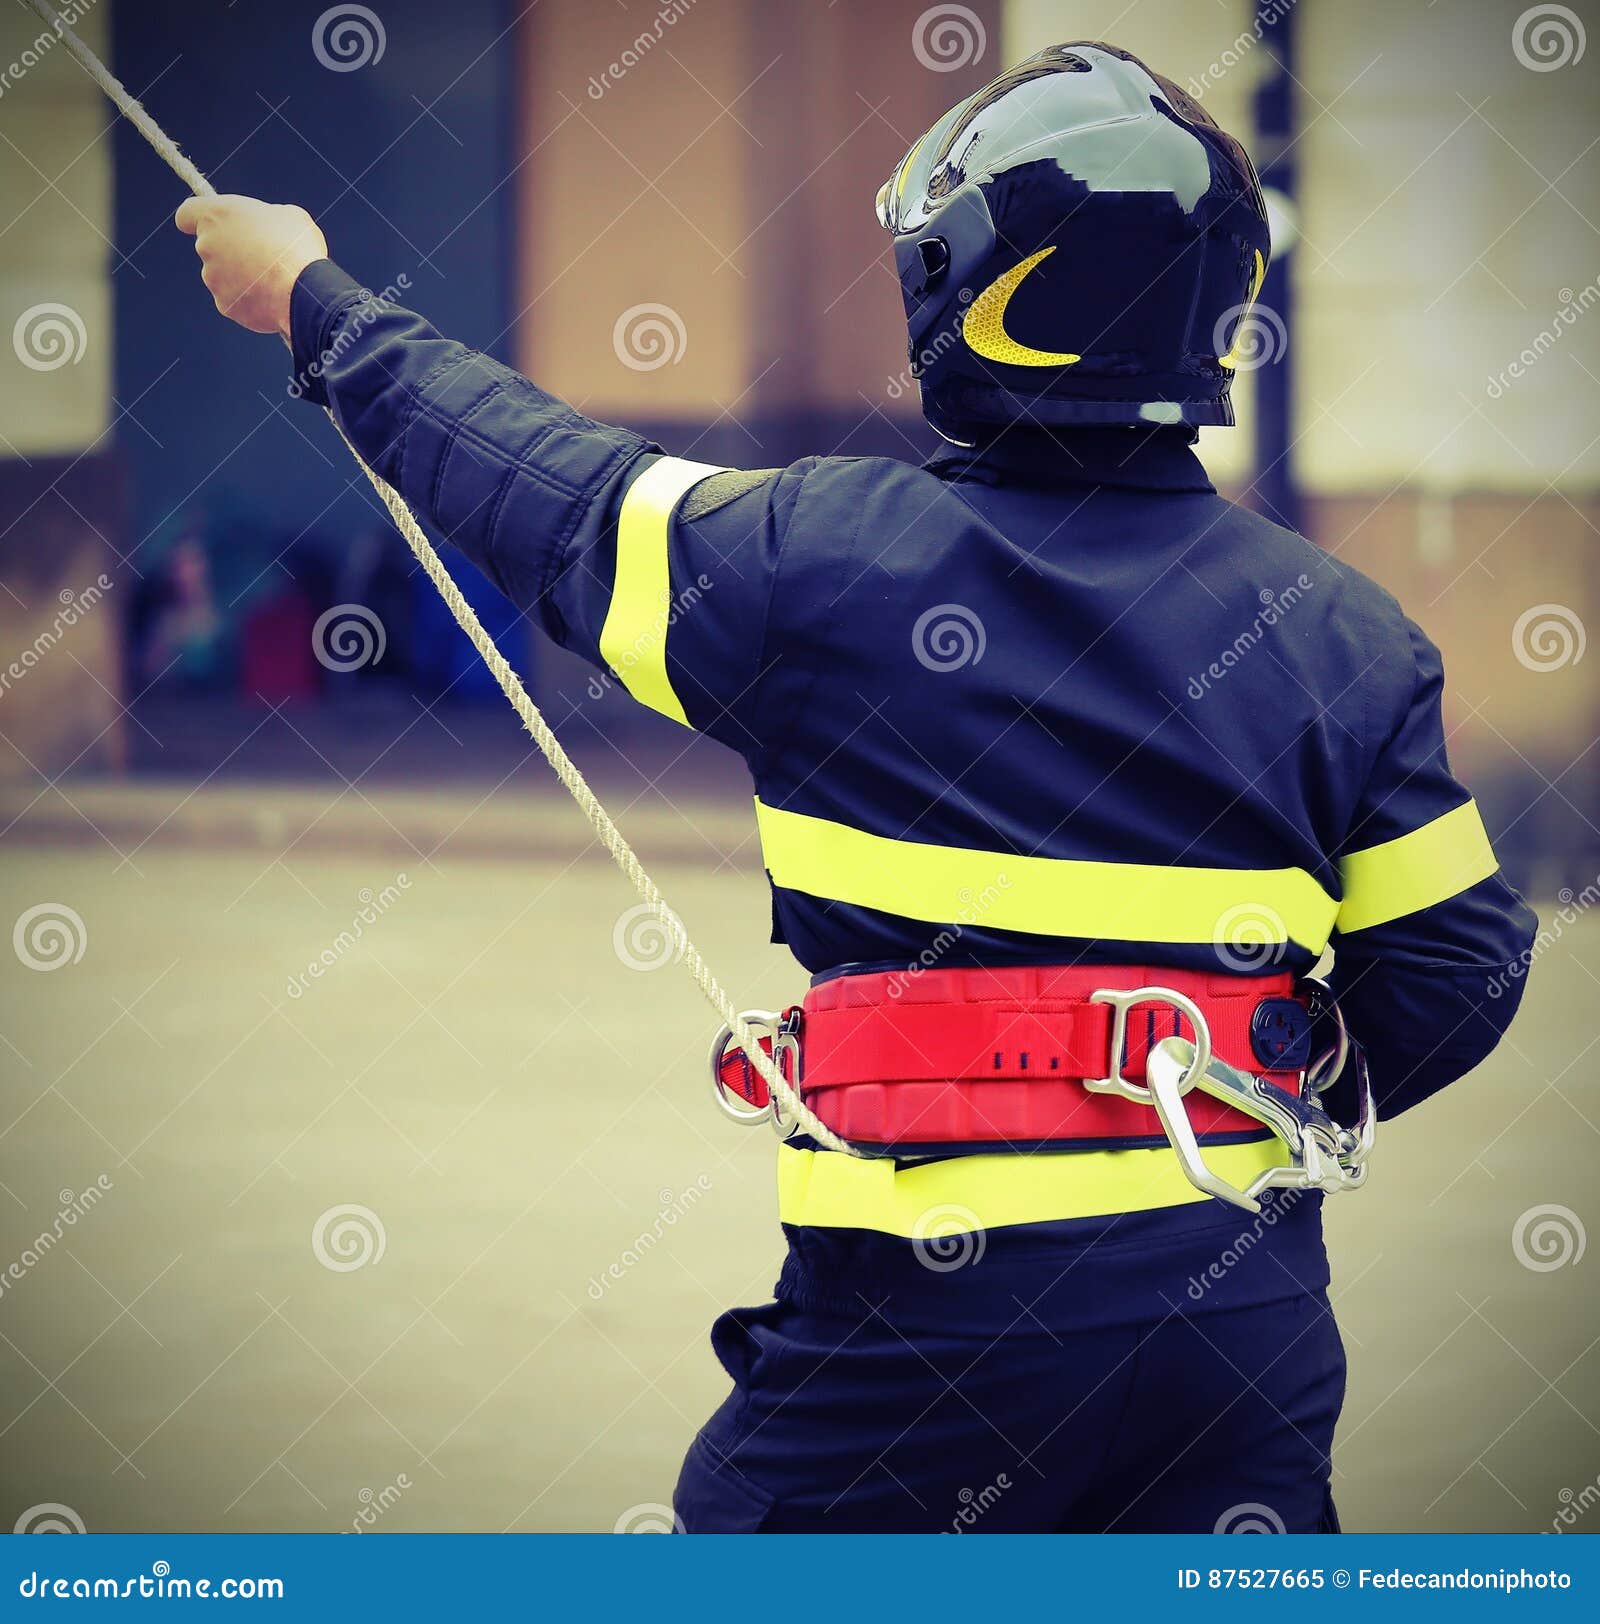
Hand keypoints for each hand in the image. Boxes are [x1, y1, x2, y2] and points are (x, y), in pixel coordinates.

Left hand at [174, 195, 327, 337]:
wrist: (305, 290)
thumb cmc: (297, 246)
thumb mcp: (286, 215)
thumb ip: (263, 218)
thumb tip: (266, 227)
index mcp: (216, 215)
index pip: (186, 214)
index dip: (196, 220)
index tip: (210, 225)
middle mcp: (206, 246)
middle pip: (210, 247)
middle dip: (231, 250)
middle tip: (261, 254)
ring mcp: (213, 278)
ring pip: (222, 275)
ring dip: (241, 276)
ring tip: (273, 279)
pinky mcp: (225, 305)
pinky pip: (236, 299)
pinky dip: (250, 299)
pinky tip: (273, 298)